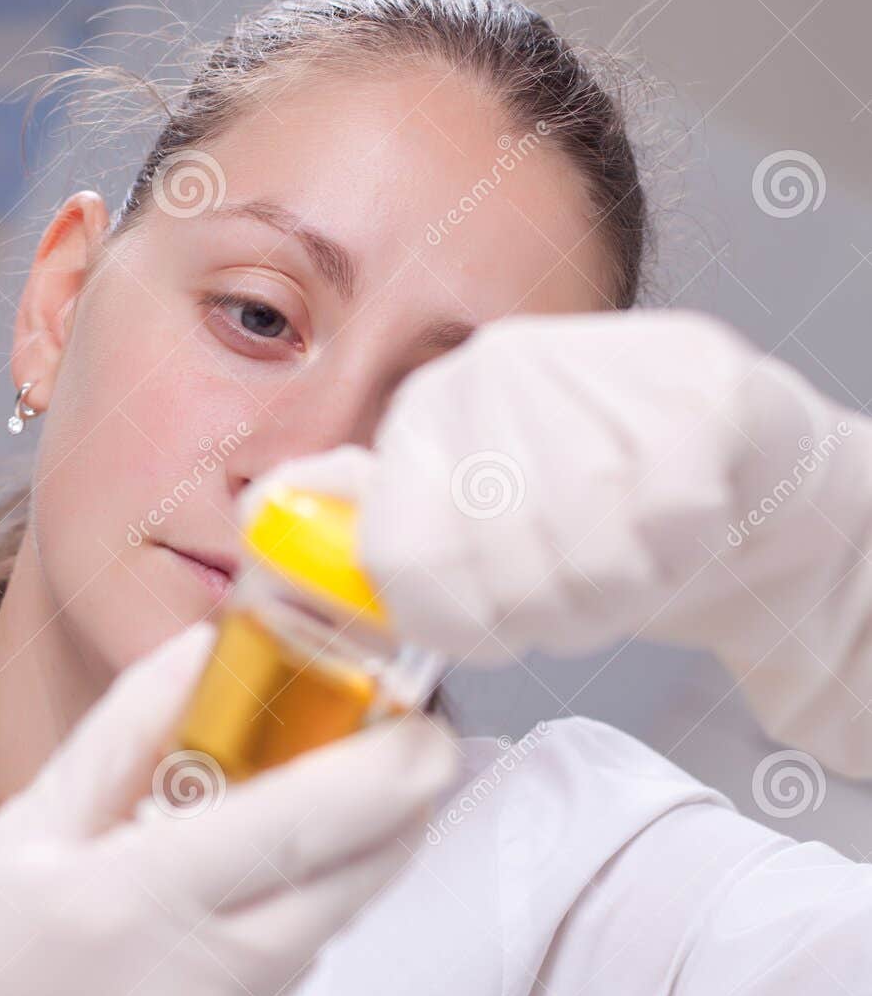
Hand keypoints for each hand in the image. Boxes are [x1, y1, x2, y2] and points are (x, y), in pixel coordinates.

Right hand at [0, 622, 459, 995]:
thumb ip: (126, 736)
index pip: (302, 826)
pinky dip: (260, 948)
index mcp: (129, 906)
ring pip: (309, 946)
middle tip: (406, 761)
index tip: (428, 727)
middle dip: (394, 821)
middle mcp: (184, 992)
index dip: (389, 773)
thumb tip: (203, 650)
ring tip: (284, 829)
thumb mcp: (20, 829)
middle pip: (342, 893)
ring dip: (322, 881)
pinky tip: (203, 928)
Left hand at [245, 309, 871, 774]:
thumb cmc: (590, 507)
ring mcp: (590, 372)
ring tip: (624, 555)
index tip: (491, 624)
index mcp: (428, 408)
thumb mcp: (472, 513)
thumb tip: (261, 519)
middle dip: (547, 615)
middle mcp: (495, 373)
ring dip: (613, 592)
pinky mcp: (695, 390)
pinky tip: (677, 526)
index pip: (403, 559)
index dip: (453, 623)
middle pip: (502, 577)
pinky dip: (679, 556)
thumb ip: (379, 524)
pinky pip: (669, 530)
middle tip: (575, 590)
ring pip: (588, 562)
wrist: (734, 462)